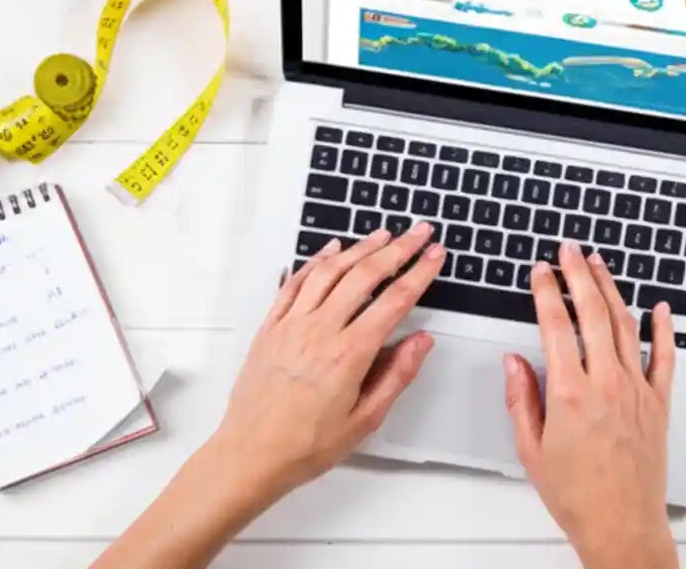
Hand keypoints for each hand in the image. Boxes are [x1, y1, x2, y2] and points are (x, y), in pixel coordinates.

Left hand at [209, 223, 444, 509]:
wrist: (250, 455)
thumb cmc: (305, 445)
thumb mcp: (365, 420)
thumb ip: (397, 375)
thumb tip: (421, 341)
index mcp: (349, 354)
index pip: (394, 301)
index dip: (420, 273)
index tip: (435, 255)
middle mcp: (320, 330)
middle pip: (365, 275)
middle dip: (398, 248)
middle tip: (418, 232)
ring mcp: (292, 325)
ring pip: (330, 272)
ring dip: (359, 248)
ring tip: (382, 235)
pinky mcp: (270, 327)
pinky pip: (295, 283)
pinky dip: (316, 262)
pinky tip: (332, 252)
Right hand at [505, 241, 677, 568]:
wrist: (621, 524)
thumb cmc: (576, 494)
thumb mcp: (531, 449)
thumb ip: (521, 399)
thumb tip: (515, 362)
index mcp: (569, 393)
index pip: (556, 326)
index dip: (546, 291)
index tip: (540, 271)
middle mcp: (607, 384)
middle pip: (594, 314)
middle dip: (579, 275)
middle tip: (570, 250)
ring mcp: (637, 390)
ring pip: (626, 326)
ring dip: (612, 290)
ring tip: (599, 265)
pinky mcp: (660, 403)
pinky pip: (665, 357)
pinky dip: (663, 328)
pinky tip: (659, 307)